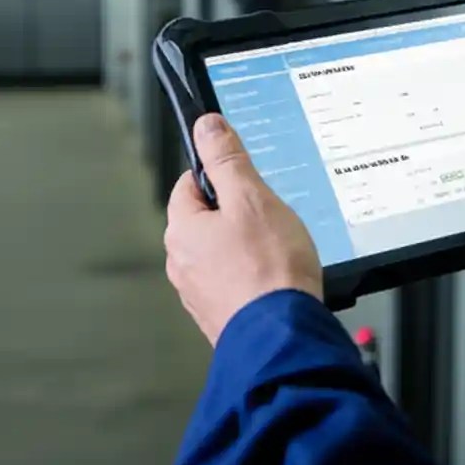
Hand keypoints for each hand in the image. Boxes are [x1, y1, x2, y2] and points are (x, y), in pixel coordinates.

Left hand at [164, 114, 322, 344]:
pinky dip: (253, 277)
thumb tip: (207, 127)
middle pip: (206, 220)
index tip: (246, 180)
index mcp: (182, 231)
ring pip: (221, 254)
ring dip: (247, 248)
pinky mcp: (221, 316)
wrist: (283, 337)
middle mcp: (181, 264)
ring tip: (278, 252)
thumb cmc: (269, 270)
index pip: (189, 185)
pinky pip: (234, 283)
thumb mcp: (252, 197)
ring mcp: (199, 294)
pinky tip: (276, 279)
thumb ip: (227, 160)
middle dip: (238, 215)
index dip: (220, 176)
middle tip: (270, 219)